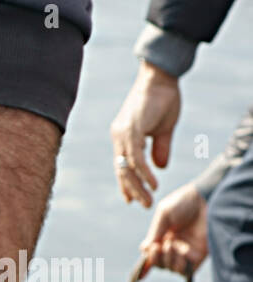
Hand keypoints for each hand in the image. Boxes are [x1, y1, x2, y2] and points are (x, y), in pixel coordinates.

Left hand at [110, 61, 181, 206]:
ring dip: (138, 185)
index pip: (122, 165)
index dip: (126, 182)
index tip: (131, 198)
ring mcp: (122, 134)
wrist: (160, 77)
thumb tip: (160, 167)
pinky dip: (144, 172)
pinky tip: (152, 183)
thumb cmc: (163, 99)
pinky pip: (136, 157)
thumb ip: (159, 148)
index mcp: (123, 136)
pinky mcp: (131, 130)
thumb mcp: (163, 129)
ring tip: (147, 199)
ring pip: (127, 167)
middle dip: (132, 189)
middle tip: (142, 204)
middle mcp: (119, 137)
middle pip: (122, 170)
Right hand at [139, 182, 207, 277]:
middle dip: (155, 258)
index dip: (147, 258)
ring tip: (171, 245)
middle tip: (157, 247)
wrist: (207, 199)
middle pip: (159, 263)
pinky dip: (179, 266)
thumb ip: (154, 232)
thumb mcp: (164, 214)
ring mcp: (186, 252)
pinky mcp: (198, 256)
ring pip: (170, 268)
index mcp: (164, 236)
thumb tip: (145, 250)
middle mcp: (174, 246)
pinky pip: (185, 271)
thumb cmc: (185, 202)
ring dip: (167, 260)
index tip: (148, 252)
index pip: (152, 254)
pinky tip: (181, 252)